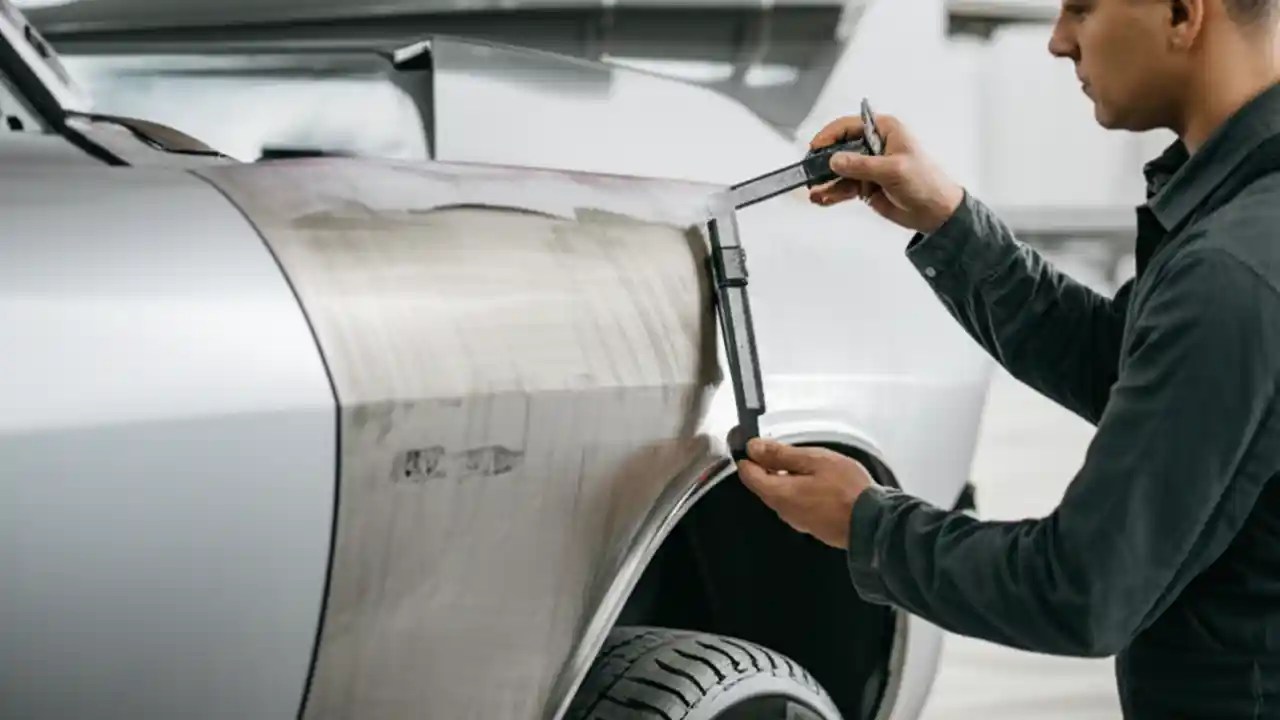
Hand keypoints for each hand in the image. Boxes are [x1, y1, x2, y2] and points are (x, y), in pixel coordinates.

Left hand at [736, 438, 873, 549]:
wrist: (872, 523)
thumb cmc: (847, 489)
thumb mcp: (814, 460)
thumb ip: (781, 454)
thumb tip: (753, 448)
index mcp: (778, 493)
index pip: (748, 475)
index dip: (748, 456)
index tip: (755, 444)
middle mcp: (782, 510)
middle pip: (762, 485)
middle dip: (766, 466)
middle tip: (783, 449)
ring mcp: (796, 520)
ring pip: (779, 494)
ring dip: (784, 477)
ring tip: (803, 462)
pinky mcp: (810, 525)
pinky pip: (794, 503)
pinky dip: (797, 489)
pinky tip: (814, 481)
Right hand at [808, 111, 964, 234]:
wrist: (936, 212)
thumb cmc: (926, 182)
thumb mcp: (893, 170)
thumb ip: (861, 165)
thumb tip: (836, 160)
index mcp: (885, 130)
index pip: (850, 126)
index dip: (830, 135)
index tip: (816, 147)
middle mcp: (874, 146)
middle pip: (840, 148)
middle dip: (824, 161)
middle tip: (811, 171)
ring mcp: (868, 167)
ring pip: (839, 171)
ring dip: (825, 181)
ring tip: (815, 192)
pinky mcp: (865, 186)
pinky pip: (843, 187)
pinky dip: (832, 193)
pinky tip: (823, 198)